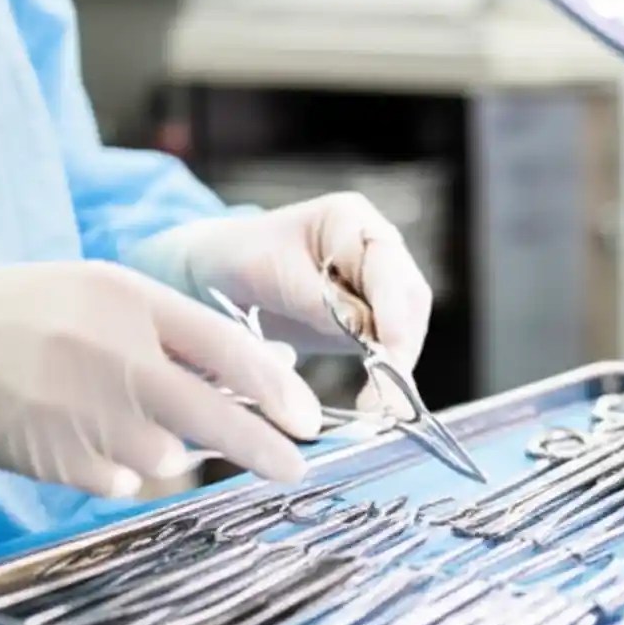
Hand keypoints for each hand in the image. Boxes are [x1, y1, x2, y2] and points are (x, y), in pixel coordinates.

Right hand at [0, 262, 322, 496]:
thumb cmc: (29, 315)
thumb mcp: (109, 297)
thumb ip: (190, 332)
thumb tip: (274, 362)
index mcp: (128, 300)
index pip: (225, 347)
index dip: (276, 389)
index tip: (308, 419)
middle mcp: (108, 352)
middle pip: (209, 413)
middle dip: (263, 447)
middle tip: (296, 467)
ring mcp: (77, 407)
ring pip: (166, 455)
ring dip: (165, 447)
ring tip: (116, 413)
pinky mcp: (52, 455)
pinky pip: (120, 481)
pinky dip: (118, 467)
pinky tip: (82, 434)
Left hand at [127, 193, 432, 372]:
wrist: (214, 273)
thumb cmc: (237, 258)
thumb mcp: (269, 272)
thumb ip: (320, 302)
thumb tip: (368, 337)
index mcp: (350, 219)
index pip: (387, 266)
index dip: (393, 309)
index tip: (388, 349)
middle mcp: (375, 248)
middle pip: (409, 297)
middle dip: (401, 346)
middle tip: (388, 395)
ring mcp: (377, 284)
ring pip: (406, 325)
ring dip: (397, 366)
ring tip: (380, 406)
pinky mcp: (372, 318)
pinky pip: (390, 346)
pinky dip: (386, 374)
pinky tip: (374, 401)